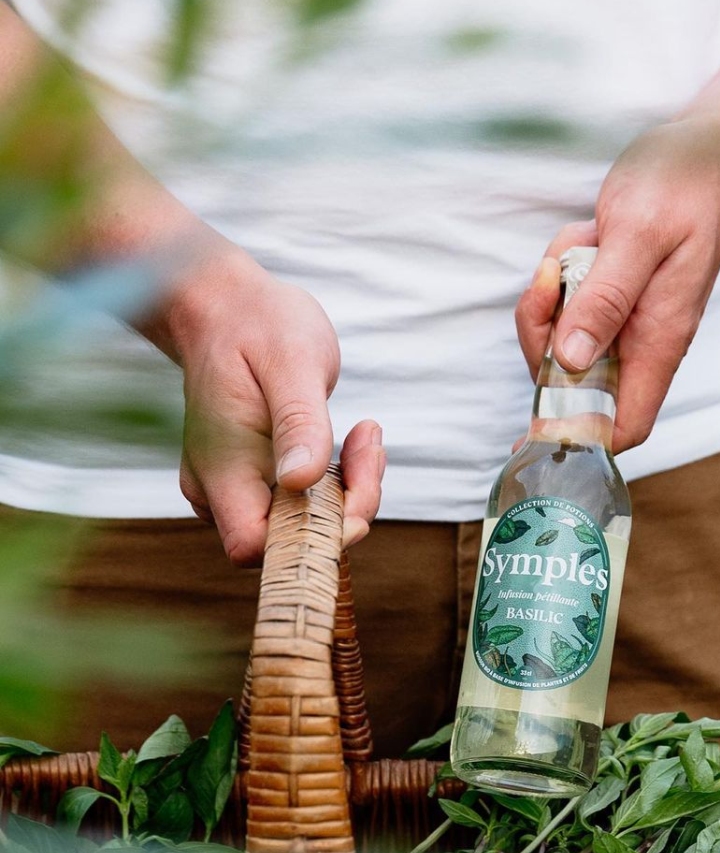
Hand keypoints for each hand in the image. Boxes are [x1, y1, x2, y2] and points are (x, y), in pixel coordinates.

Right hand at [151, 246, 383, 564]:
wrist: (227, 307)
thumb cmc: (256, 324)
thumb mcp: (291, 361)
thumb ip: (298, 423)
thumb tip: (300, 481)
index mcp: (222, 464)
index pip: (254, 546)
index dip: (307, 542)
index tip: (349, 498)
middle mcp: (219, 489)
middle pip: (288, 543)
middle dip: (344, 507)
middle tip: (367, 442)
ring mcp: (234, 489)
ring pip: (303, 527)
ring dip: (348, 492)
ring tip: (363, 434)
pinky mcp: (255, 482)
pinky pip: (305, 505)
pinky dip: (338, 484)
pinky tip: (351, 442)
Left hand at [514, 116, 719, 452]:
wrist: (707, 147)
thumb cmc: (683, 185)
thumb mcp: (637, 235)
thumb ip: (604, 298)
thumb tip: (571, 360)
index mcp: (658, 343)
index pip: (623, 425)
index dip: (578, 437)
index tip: (534, 434)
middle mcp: (642, 343)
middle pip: (575, 385)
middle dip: (543, 342)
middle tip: (547, 283)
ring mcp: (625, 322)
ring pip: (563, 342)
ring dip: (552, 298)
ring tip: (581, 243)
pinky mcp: (610, 299)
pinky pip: (568, 306)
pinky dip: (561, 276)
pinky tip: (585, 238)